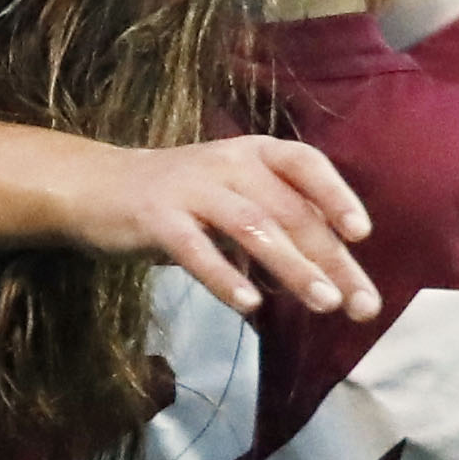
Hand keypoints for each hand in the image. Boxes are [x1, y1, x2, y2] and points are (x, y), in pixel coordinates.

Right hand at [67, 136, 379, 321]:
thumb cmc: (183, 199)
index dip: (337, 195)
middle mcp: (228, 163)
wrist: (97, 188)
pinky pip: (196, 250)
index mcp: (253, 153)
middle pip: (289, 210)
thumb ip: (280, 225)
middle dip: (330, 258)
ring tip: (324, 304)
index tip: (361, 234)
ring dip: (293, 267)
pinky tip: (249, 306)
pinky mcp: (157, 218)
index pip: (305, 164)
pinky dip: (225, 277)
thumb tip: (337, 273)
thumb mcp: (235, 197)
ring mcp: (191, 189)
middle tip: (360, 304)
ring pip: (252, 227)